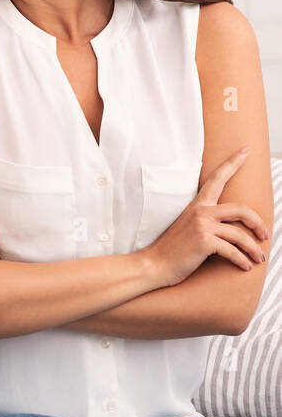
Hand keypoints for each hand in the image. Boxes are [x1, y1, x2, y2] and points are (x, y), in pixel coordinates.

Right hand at [146, 146, 270, 287]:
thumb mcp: (188, 229)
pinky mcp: (204, 242)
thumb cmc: (171, 250)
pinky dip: (242, 261)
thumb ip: (206, 222)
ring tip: (258, 258)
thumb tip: (229, 228)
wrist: (153, 265)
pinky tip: (245, 266)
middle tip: (264, 235)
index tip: (246, 150)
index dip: (233, 163)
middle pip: (241, 209)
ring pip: (240, 235)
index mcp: (197, 206)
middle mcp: (200, 212)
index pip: (217, 179)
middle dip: (257, 223)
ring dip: (253, 249)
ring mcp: (202, 226)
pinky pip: (232, 251)